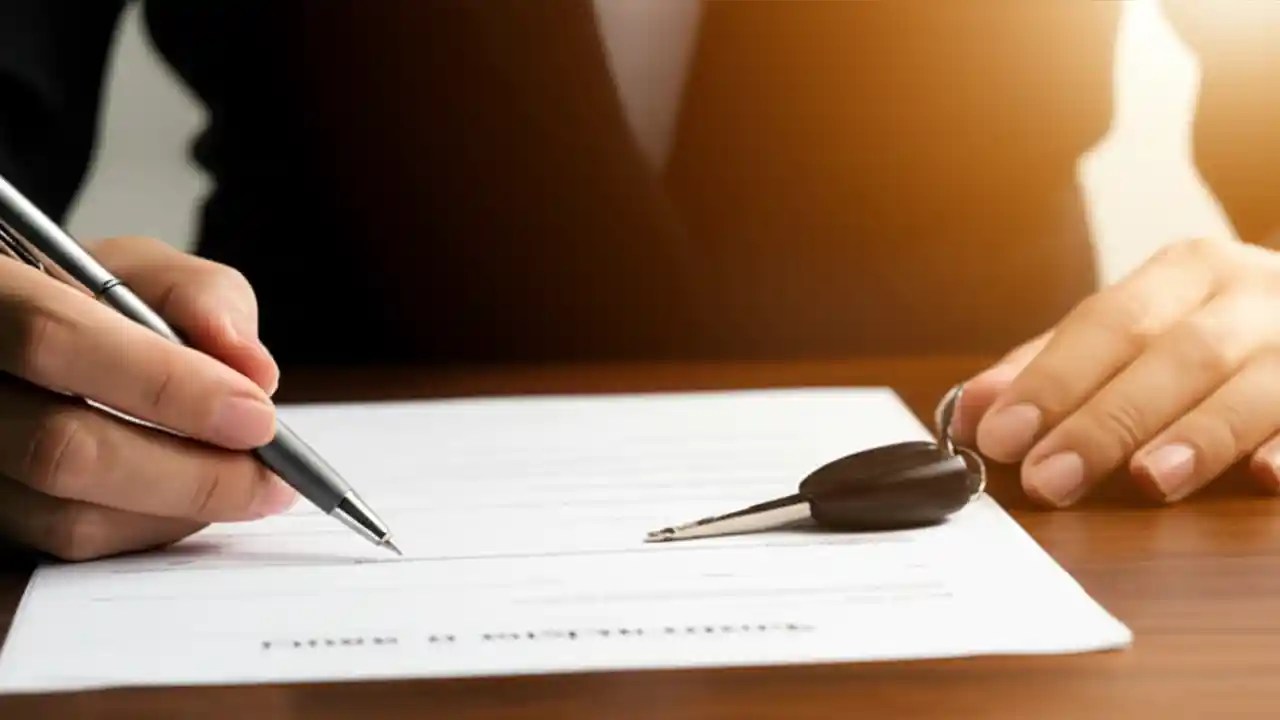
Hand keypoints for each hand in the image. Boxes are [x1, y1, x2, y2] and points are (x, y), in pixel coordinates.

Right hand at [0, 236, 294, 560]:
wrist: (20, 344)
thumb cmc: (88, 302)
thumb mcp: (142, 271)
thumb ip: (203, 300)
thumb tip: (255, 374)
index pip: (57, 339)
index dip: (166, 384)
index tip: (256, 415)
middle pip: (61, 449)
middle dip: (191, 472)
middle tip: (271, 476)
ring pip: (67, 516)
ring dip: (178, 511)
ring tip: (245, 487)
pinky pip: (71, 550)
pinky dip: (150, 531)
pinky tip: (190, 501)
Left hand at [952, 237, 1279, 506]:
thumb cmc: (1215, 327)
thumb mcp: (1137, 330)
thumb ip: (1052, 368)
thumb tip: (970, 410)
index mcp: (1185, 273)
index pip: (1106, 324)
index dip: (1051, 381)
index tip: (999, 435)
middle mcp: (1249, 295)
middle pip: (1173, 354)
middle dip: (1106, 420)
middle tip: (1049, 478)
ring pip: (1253, 385)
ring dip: (1198, 435)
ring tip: (1147, 480)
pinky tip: (1264, 476)